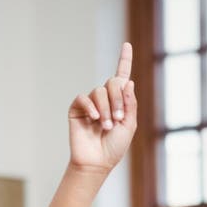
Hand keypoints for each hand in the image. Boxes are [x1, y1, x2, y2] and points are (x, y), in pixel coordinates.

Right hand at [68, 42, 136, 172]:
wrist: (97, 162)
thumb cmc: (114, 147)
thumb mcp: (129, 125)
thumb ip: (130, 103)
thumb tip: (127, 81)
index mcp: (119, 101)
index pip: (122, 77)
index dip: (124, 60)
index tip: (126, 44)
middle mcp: (105, 99)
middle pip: (112, 83)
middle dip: (117, 99)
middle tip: (117, 119)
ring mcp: (90, 104)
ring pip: (99, 92)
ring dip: (105, 108)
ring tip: (105, 125)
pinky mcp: (77, 110)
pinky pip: (83, 98)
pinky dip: (90, 106)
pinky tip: (94, 118)